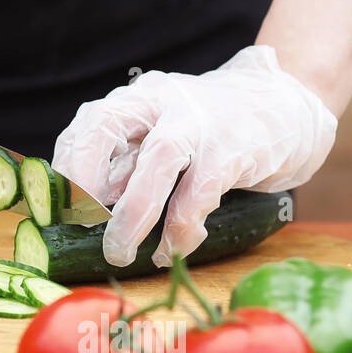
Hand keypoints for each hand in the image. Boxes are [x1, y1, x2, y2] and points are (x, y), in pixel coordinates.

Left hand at [52, 45, 336, 266]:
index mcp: (138, 98)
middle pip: (107, 129)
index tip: (61, 209)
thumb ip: (128, 164)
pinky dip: (180, 228)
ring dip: (132, 215)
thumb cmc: (214, 129)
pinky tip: (170, 251)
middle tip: (80, 227)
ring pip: (156, 163)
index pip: (88, 125)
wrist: (290, 103)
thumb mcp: (163, 134)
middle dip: (84, 181)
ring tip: (120, 254)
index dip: (67, 167)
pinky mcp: (236, 149)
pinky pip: (199, 193)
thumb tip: (86, 206)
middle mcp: (163, 100)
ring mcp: (201, 122)